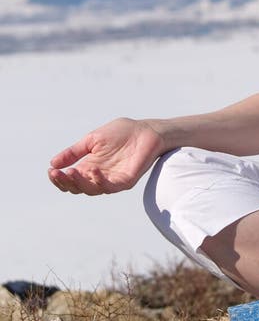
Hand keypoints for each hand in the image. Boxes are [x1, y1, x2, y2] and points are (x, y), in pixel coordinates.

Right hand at [48, 118, 165, 195]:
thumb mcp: (92, 140)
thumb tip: (53, 163)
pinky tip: (93, 171)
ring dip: (79, 182)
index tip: (51, 170)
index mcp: (89, 166)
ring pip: (90, 190)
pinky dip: (99, 181)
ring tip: (71, 172)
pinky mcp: (124, 181)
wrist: (145, 130)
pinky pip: (109, 187)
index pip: (70, 179)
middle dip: (65, 182)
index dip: (59, 178)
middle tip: (57, 173)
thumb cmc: (121, 132)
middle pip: (77, 187)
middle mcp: (98, 176)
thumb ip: (74, 152)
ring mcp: (111, 180)